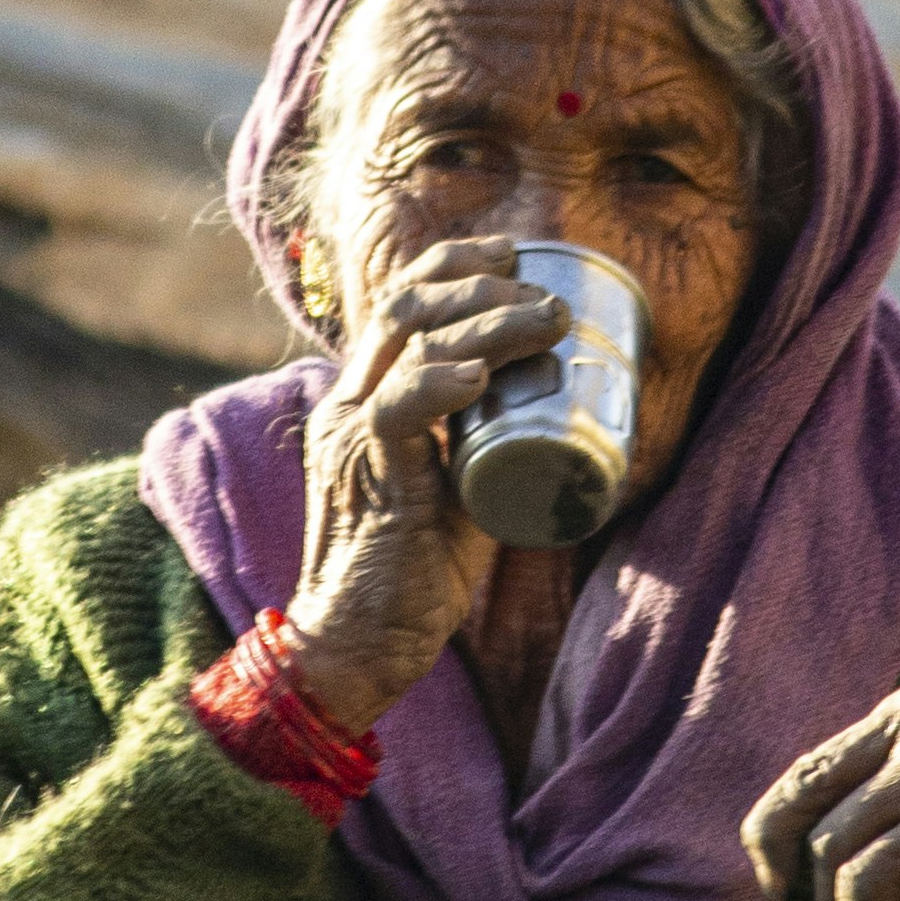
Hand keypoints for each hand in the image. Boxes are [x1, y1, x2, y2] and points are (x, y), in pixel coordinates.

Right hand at [279, 239, 570, 734]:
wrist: (352, 645)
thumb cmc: (408, 579)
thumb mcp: (454, 496)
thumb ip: (481, 456)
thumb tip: (552, 426)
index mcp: (361, 401)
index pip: (396, 304)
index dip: (450, 264)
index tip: (511, 255)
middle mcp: (347, 404)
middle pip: (404, 305)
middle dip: (479, 282)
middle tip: (544, 296)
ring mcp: (351, 435)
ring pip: (411, 343)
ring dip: (487, 321)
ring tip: (547, 320)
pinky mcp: (365, 473)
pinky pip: (399, 409)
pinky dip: (441, 382)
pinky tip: (479, 373)